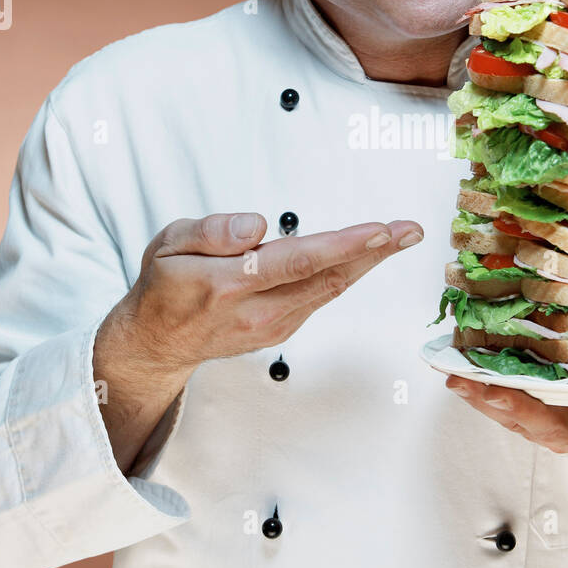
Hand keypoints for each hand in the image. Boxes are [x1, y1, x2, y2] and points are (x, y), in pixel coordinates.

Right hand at [94, 212, 421, 471]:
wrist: (156, 342)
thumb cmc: (164, 283)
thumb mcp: (167, 243)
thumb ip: (212, 230)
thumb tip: (258, 224)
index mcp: (225, 284)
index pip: (296, 261)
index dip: (343, 245)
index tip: (380, 230)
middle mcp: (256, 312)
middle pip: (326, 278)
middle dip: (373, 251)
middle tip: (411, 228)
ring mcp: (272, 327)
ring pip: (329, 289)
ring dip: (368, 261)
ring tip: (401, 235)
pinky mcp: (280, 332)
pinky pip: (319, 297)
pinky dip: (346, 274)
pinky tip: (366, 253)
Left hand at [445, 372, 567, 538]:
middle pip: (548, 425)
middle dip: (520, 409)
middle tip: (494, 392)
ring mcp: (550, 427)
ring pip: (515, 418)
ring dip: (486, 400)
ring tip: (459, 380)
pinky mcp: (529, 419)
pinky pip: (500, 409)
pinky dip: (477, 393)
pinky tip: (455, 375)